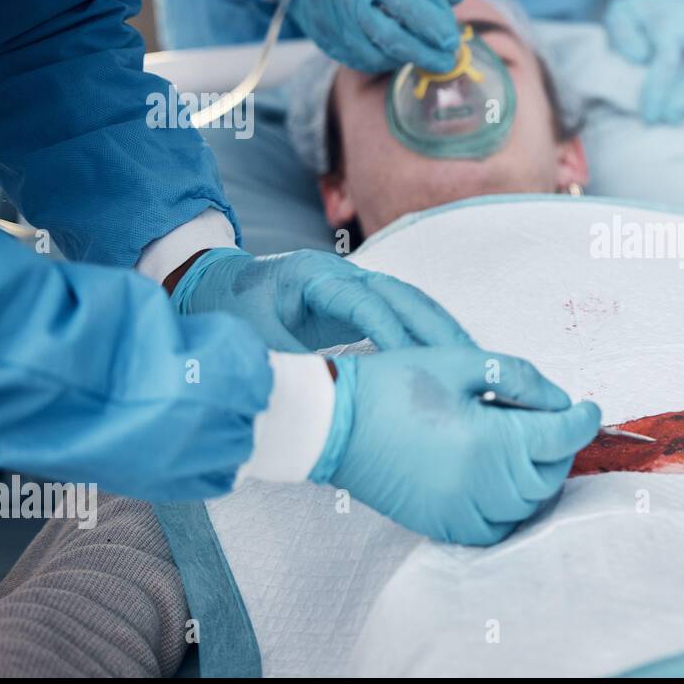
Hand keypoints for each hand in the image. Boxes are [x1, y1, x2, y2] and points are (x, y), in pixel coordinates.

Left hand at [172, 247, 470, 351]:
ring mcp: (353, 280)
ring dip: (440, 330)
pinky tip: (449, 357)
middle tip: (470, 364)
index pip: (365, 303)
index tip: (417, 365)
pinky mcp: (358, 297)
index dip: (392, 333)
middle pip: (401, 295)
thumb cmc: (229, 316)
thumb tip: (316, 411)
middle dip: (435, 330)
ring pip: (409, 301)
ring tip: (473, 362)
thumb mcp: (254, 345)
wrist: (211, 286)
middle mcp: (339, 271)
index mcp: (311, 278)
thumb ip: (288, 370)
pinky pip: (402, 310)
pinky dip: (426, 332)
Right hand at [277, 0, 465, 73]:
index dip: (431, 25)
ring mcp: (335, 25)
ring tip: (426, 57)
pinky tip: (399, 56)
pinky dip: (384, 62)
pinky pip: (360, 61)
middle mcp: (348, 2)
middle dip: (424, 54)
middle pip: (391, 38)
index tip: (451, 40)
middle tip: (447, 62)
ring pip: (376, 56)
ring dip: (405, 60)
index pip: (405, 4)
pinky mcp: (327, 42)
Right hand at [312, 347, 601, 544]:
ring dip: (537, 477)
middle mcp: (480, 485)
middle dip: (558, 447)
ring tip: (523, 446)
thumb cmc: (392, 385)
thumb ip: (520, 379)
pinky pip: (496, 528)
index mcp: (488, 441)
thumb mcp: (461, 363)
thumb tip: (561, 400)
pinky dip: (511, 507)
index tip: (588, 408)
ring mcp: (460, 511)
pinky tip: (501, 479)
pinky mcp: (442, 526)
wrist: (332, 422)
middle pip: (549, 475)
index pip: (559, 437)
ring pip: (527, 505)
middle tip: (551, 422)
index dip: (581, 420)